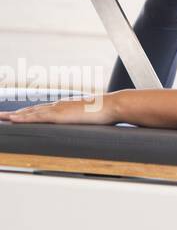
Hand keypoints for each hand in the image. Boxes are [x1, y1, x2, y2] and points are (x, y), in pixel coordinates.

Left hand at [0, 95, 116, 125]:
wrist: (113, 105)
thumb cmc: (106, 111)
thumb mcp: (92, 116)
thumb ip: (84, 119)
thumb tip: (86, 124)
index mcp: (66, 106)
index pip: (42, 109)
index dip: (27, 112)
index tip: (16, 114)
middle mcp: (58, 105)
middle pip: (31, 110)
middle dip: (15, 113)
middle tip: (1, 115)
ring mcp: (58, 109)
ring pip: (30, 113)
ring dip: (14, 116)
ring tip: (1, 117)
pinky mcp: (59, 115)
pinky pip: (37, 117)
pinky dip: (23, 118)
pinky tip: (13, 120)